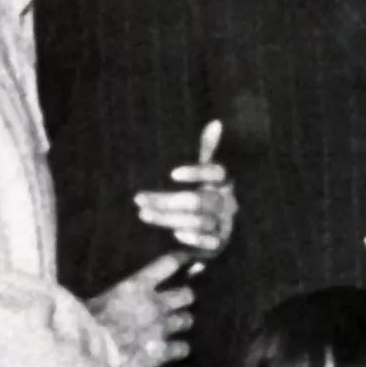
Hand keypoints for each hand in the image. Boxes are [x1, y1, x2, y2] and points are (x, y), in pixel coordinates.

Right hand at [89, 251, 196, 366]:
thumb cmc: (86, 323)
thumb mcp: (99, 300)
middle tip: (178, 303)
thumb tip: (121, 299)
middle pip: (187, 295)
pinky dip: (179, 348)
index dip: (180, 260)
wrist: (90, 350)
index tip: (186, 258)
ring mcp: (162, 328)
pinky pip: (183, 348)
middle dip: (184, 298)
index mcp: (138, 286)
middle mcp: (156, 303)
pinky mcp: (163, 351)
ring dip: (181, 322)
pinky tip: (174, 350)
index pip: (169, 264)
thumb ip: (119, 298)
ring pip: (187, 320)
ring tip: (176, 327)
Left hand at [132, 120, 234, 260]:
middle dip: (166, 200)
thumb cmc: (205, 193)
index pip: (216, 173)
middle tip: (139, 197)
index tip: (172, 174)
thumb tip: (215, 123)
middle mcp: (226, 202)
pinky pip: (208, 242)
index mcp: (223, 182)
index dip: (197, 173)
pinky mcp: (218, 243)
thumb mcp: (206, 170)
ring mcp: (223, 224)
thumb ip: (207, 149)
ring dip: (168, 218)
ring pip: (198, 221)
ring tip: (143, 213)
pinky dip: (193, 239)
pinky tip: (174, 235)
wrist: (218, 229)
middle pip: (198, 200)